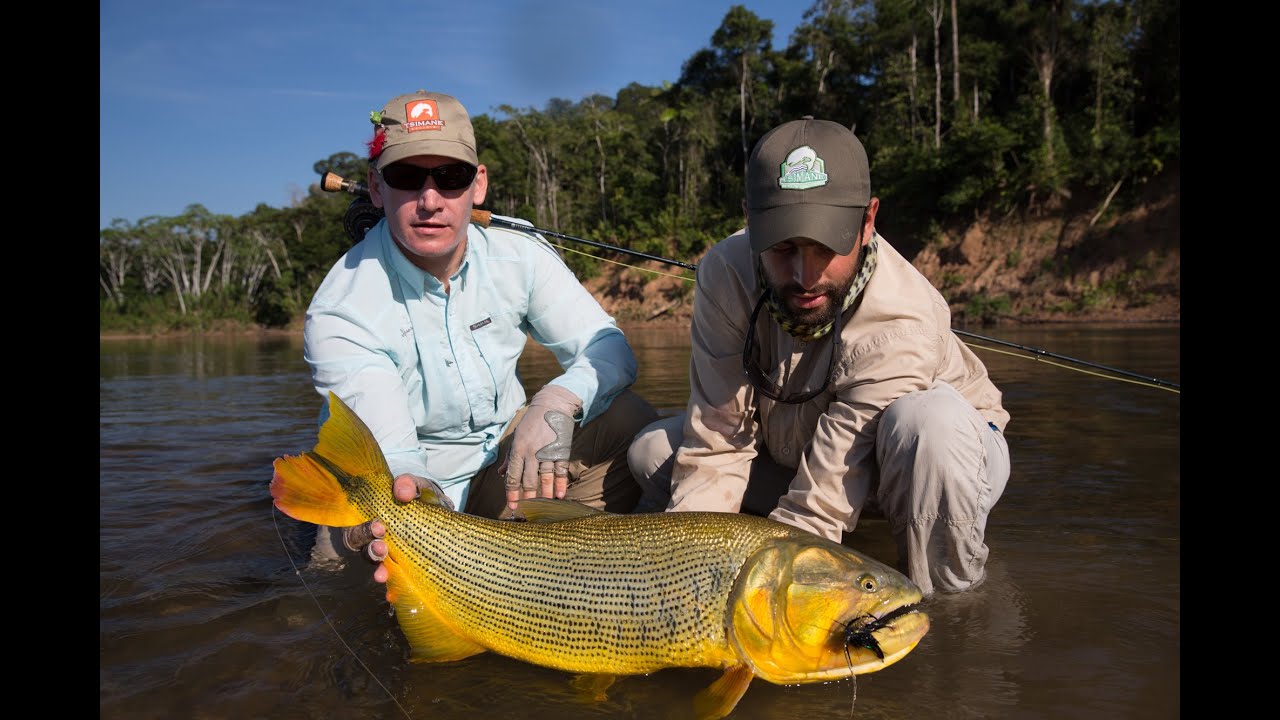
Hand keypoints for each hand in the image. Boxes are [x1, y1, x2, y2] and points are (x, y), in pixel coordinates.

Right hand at [347, 472, 452, 584]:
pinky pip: (393, 580)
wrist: (441, 510)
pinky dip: (392, 588)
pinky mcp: (403, 566)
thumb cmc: (423, 497)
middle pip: (363, 548)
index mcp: (374, 519)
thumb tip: (402, 492)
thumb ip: (409, 484)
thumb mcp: (418, 486)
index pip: (358, 527)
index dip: (363, 530)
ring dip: (378, 569)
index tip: (378, 527)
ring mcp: (389, 554)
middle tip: (382, 548)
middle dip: (370, 550)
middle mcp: (377, 538)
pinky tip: (393, 595)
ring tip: (383, 574)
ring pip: (374, 565)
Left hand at [503, 385, 580, 512]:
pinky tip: (559, 495)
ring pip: (544, 478)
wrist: (553, 404)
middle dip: (526, 497)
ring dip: (544, 494)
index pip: (513, 476)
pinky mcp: (562, 450)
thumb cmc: (532, 421)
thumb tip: (500, 474)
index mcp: (518, 449)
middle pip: (528, 480)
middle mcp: (532, 452)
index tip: (512, 505)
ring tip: (543, 506)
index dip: (511, 492)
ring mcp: (547, 452)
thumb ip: (509, 457)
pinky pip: (561, 471)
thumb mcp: (517, 436)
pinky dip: (560, 484)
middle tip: (525, 511)